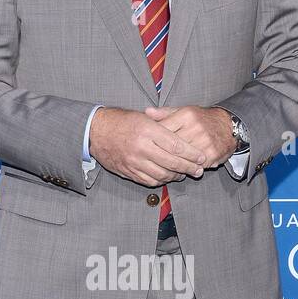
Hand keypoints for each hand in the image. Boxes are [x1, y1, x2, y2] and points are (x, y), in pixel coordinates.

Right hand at [88, 107, 206, 187]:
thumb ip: (163, 126)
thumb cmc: (122, 121)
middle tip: (199, 170)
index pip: (176, 145)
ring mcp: (134, 162)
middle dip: (188, 168)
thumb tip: (185, 137)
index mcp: (148, 130)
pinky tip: (168, 177)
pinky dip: (161, 180)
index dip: (191, 154)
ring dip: (176, 176)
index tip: (201, 157)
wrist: (96, 132)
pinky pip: (149, 181)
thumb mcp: (143, 117)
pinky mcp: (128, 172)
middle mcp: (141, 147)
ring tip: (185, 174)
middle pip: (172, 162)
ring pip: (162, 175)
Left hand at [144, 105, 234, 168]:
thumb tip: (146, 112)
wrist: (228, 126)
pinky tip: (178, 171)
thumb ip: (165, 113)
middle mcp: (195, 128)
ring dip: (171, 165)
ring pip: (181, 158)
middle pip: (171, 146)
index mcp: (186, 116)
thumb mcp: (184, 111)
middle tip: (150, 160)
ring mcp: (204, 142)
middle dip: (160, 154)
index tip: (146, 145)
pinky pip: (193, 165)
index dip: (153, 139)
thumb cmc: (202, 119)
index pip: (164, 129)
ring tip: (161, 167)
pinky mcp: (211, 154)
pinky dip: (185, 169)